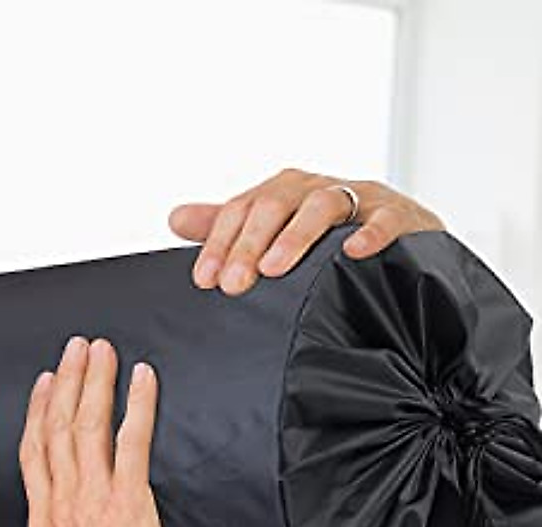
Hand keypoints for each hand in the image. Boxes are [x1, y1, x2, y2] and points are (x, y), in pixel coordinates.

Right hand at [18, 337, 173, 526]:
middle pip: (57, 427)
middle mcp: (62, 503)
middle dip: (68, 381)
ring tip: (102, 350)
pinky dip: (137, 404)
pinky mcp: (128, 504)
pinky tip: (142, 378)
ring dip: (95, 381)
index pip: (34, 452)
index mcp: (43, 520)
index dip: (40, 411)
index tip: (47, 382)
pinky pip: (130, 441)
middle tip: (78, 347)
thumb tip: (80, 526)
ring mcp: (93, 500)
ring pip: (86, 424)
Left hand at [168, 168, 445, 294]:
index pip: (243, 208)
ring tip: (274, 269)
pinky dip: (370, 233)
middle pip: (276, 204)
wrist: (405, 244)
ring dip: (296, 237)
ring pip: (323, 205)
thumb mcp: (275, 232)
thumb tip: (175, 218)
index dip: (219, 242)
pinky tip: (353, 253)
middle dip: (249, 245)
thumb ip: (227, 226)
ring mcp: (360, 198)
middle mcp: (317, 188)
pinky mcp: (399, 215)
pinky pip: (385, 218)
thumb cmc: (330, 240)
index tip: (204, 279)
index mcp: (285, 192)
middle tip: (232, 284)